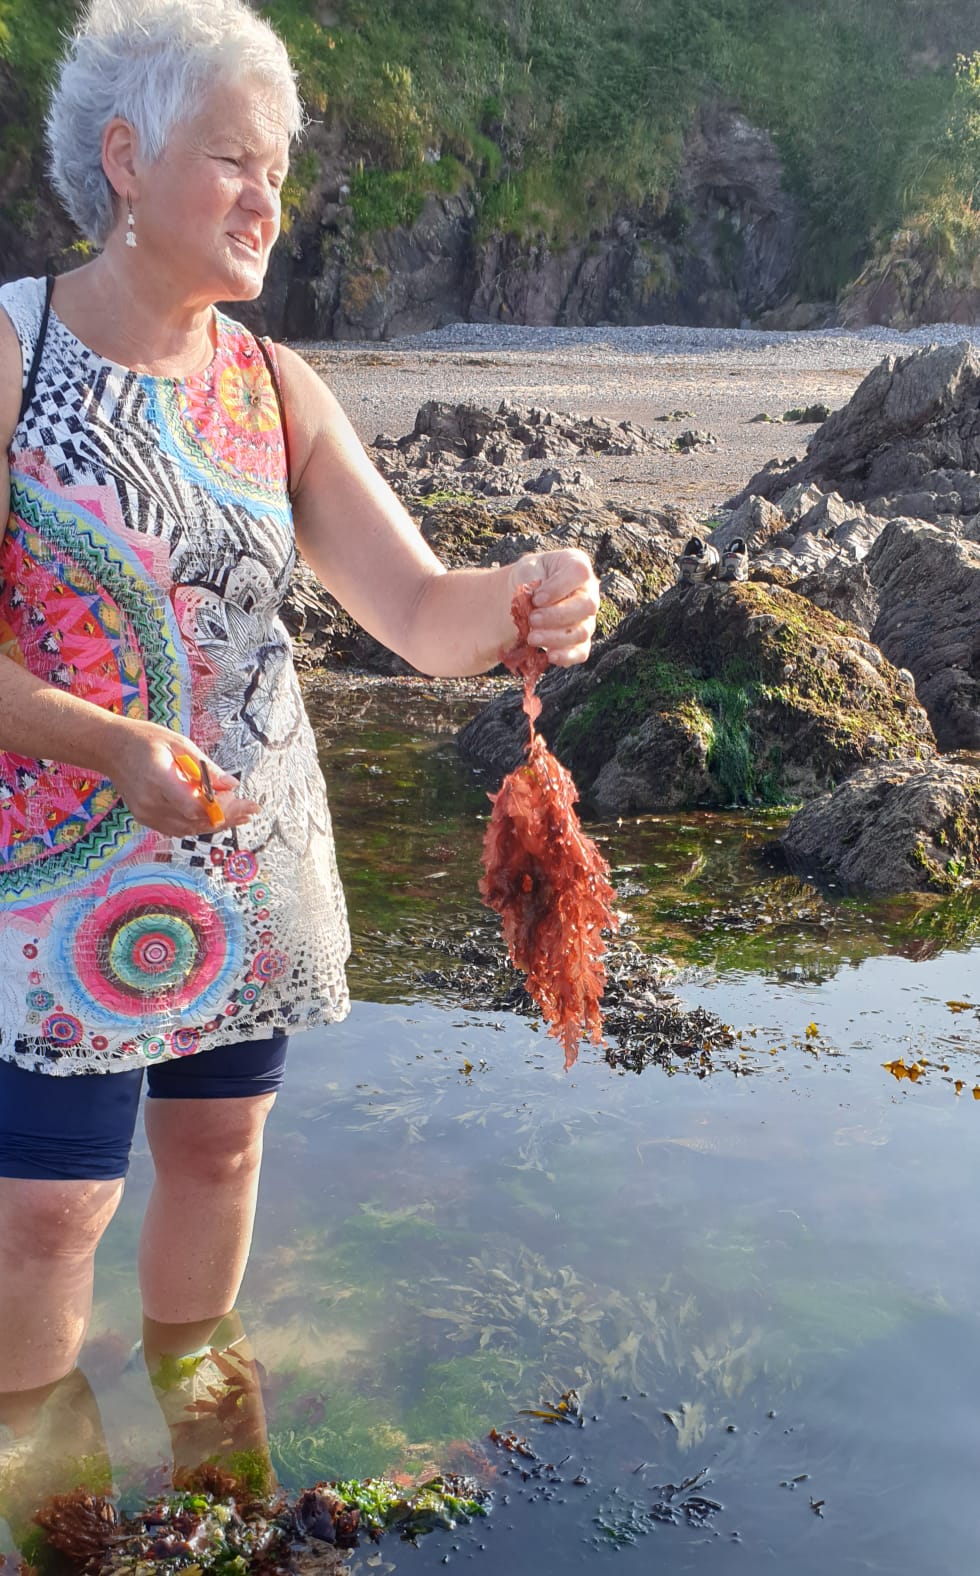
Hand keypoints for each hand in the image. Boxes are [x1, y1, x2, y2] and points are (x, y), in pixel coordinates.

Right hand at [105, 720, 259, 837]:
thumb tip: (232, 785)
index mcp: (159, 779)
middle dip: (227, 817)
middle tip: (250, 810)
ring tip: (241, 815)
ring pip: (190, 829)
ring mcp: (147, 814)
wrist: (111, 749)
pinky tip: (218, 818)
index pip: (194, 806)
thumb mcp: (180, 744)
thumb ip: (206, 768)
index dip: (222, 809)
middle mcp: (151, 802)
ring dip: (217, 823)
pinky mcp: (146, 819)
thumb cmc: (146, 741)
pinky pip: (179, 828)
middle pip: (196, 821)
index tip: (244, 801)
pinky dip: (199, 824)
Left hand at [509, 548, 599, 667]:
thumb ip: (531, 578)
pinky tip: (549, 656)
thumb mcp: (527, 569)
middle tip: (532, 619)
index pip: (579, 572)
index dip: (559, 587)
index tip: (536, 598)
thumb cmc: (530, 577)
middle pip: (586, 606)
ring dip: (555, 637)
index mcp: (577, 567)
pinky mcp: (581, 641)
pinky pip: (581, 652)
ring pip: (582, 632)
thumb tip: (533, 600)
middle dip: (557, 616)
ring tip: (531, 638)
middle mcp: (589, 592)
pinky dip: (566, 656)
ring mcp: (587, 618)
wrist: (526, 596)